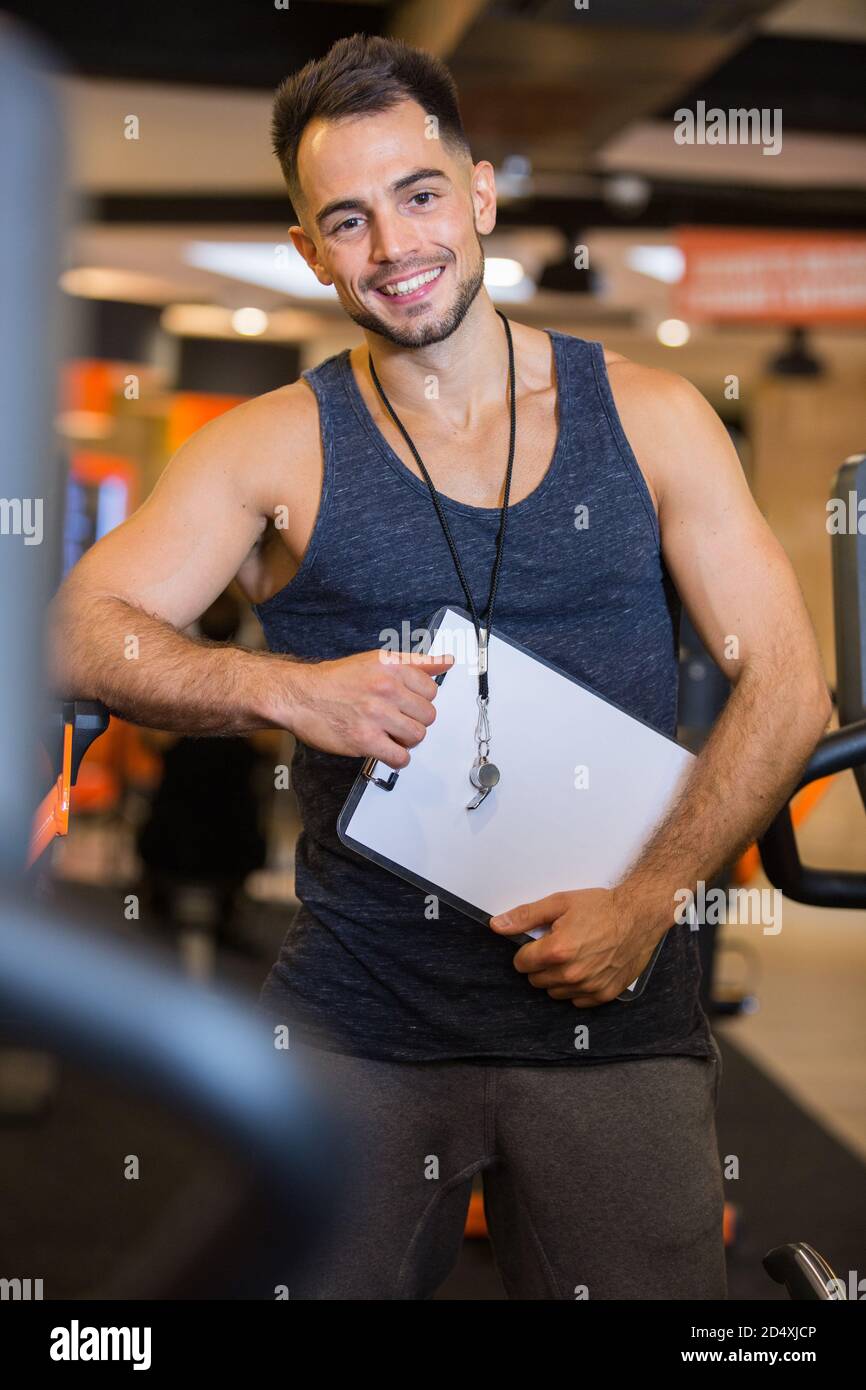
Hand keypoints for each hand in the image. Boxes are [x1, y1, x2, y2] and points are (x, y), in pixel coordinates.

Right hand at [285, 648, 454, 767]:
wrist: (300, 696)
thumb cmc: (335, 680)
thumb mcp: (377, 660)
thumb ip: (416, 663)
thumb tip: (447, 661)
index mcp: (392, 667)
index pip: (432, 690)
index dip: (420, 700)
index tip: (407, 704)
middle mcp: (386, 689)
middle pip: (427, 715)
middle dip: (414, 721)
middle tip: (396, 720)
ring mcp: (376, 715)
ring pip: (417, 737)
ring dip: (406, 740)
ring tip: (391, 735)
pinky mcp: (365, 740)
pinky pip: (399, 757)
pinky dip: (397, 759)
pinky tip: (386, 751)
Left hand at [489, 887, 656, 1006]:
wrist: (639, 915)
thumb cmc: (602, 907)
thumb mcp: (559, 903)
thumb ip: (525, 916)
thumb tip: (497, 925)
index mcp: (557, 950)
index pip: (521, 963)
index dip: (527, 951)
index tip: (538, 943)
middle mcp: (572, 973)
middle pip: (536, 980)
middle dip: (541, 964)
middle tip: (558, 946)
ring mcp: (589, 987)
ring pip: (555, 992)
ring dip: (558, 977)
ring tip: (574, 955)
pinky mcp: (604, 994)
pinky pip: (577, 1000)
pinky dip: (577, 987)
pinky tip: (587, 967)